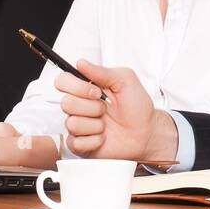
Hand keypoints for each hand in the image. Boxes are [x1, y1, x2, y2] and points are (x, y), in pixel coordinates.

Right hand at [58, 62, 174, 160]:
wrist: (146, 133)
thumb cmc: (138, 108)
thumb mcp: (125, 81)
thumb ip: (102, 71)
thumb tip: (81, 63)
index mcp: (87, 89)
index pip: (63, 81)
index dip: (76, 86)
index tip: (96, 92)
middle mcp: (80, 106)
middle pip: (66, 103)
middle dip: (91, 107)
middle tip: (106, 109)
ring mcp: (79, 126)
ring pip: (72, 124)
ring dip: (95, 125)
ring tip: (106, 124)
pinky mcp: (81, 145)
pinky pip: (76, 143)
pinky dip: (94, 140)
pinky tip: (103, 137)